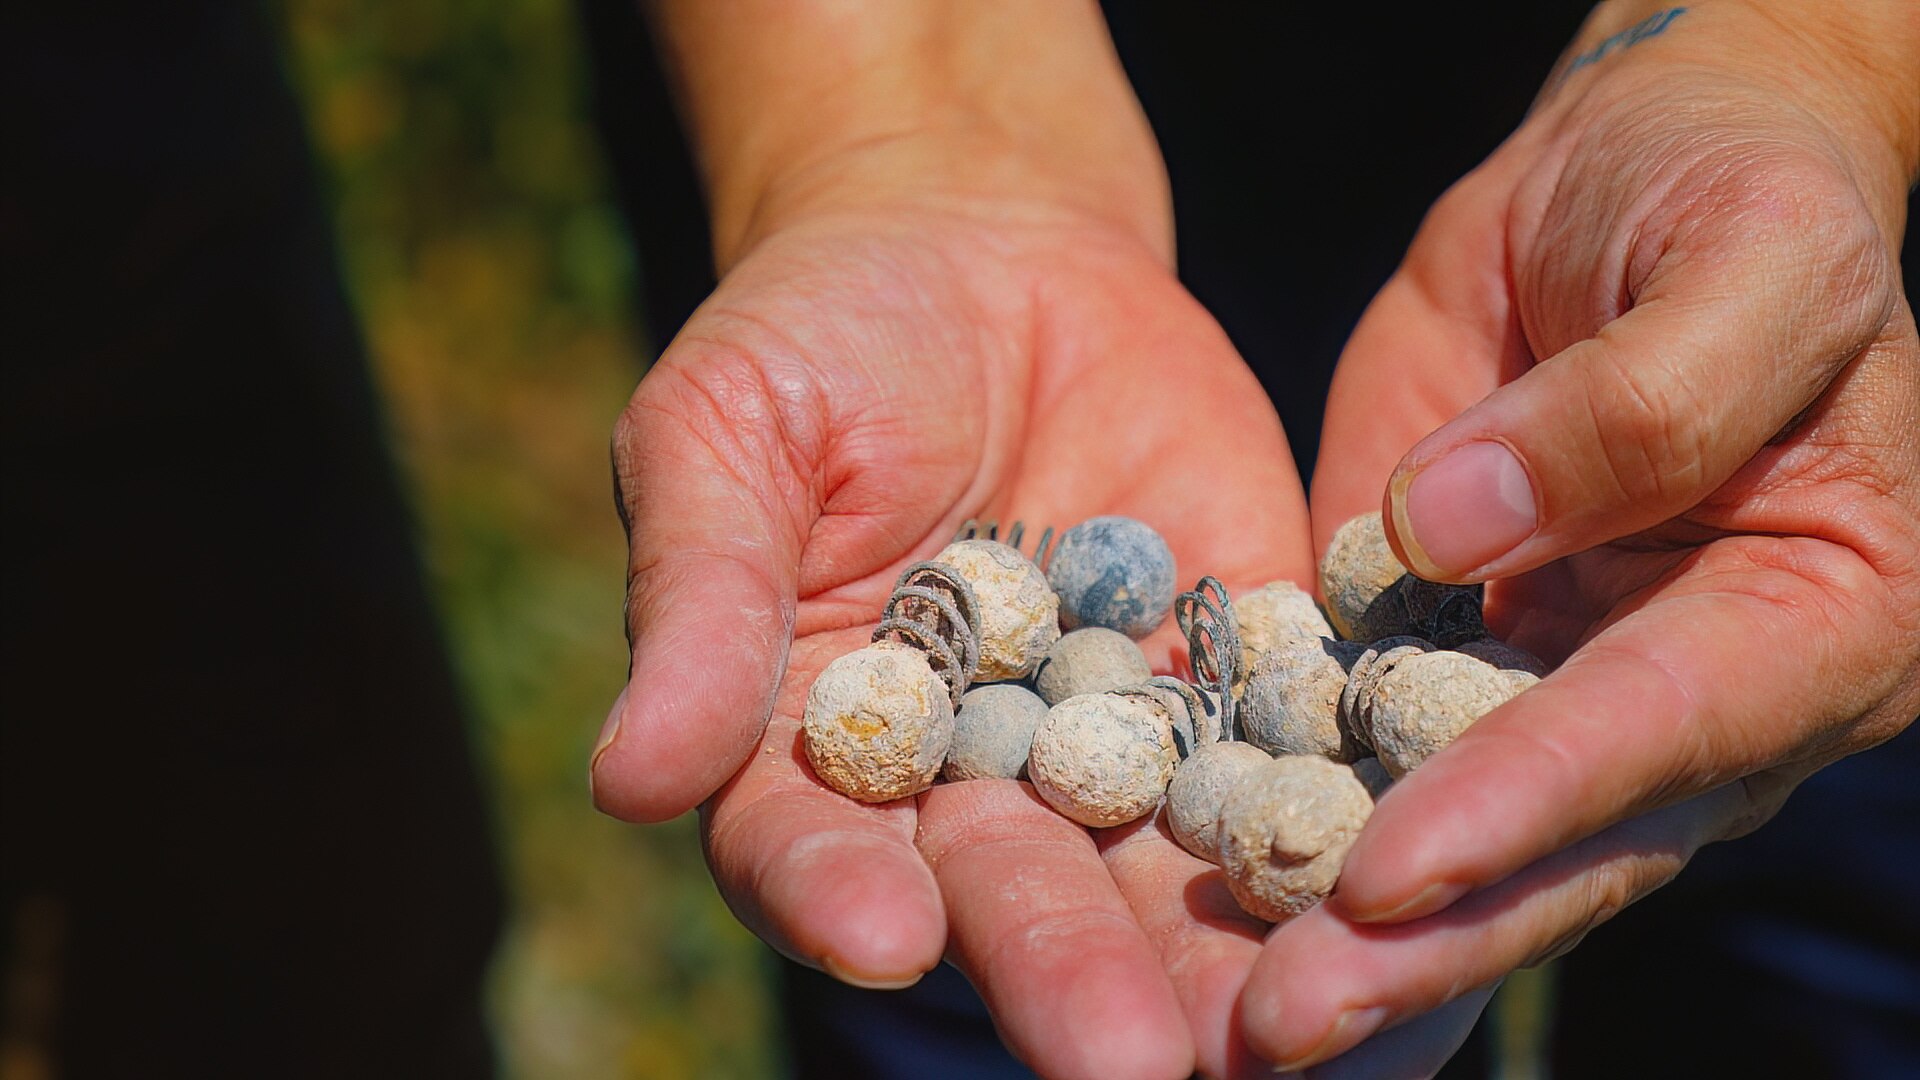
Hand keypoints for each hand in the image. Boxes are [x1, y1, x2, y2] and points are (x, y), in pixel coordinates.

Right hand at [591, 178, 1313, 1073]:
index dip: (837, 894)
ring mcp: (1112, 734)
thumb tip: (627, 783)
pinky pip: (1292, 746)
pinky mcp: (1235, 671)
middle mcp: (968, 776)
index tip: (884, 937)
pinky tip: (1399, 870)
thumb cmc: (814, 339)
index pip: (809, 845)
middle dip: (1066, 971)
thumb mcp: (726, 438)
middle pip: (1009, 890)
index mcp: (815, 746)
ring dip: (1222, 953)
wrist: (984, 250)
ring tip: (1286, 1037)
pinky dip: (1342, 809)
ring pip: (1163, 860)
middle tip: (1128, 1066)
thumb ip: (698, 602)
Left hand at [1245, 1, 1919, 1069]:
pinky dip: (1285, 821)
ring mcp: (1551, 683)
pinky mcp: (1429, 646)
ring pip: (1452, 834)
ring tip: (1225, 1020)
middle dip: (1415, 942)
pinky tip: (1192, 890)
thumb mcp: (1749, 252)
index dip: (1525, 806)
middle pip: (1557, 844)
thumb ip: (1649, 394)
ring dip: (1336, 929)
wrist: (1631, 176)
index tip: (1384, 873)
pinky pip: (1358, 747)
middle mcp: (1691, 692)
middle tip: (1277, 1026)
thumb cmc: (1734, 193)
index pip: (1662, 727)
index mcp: (1820, 614)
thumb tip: (1459, 528)